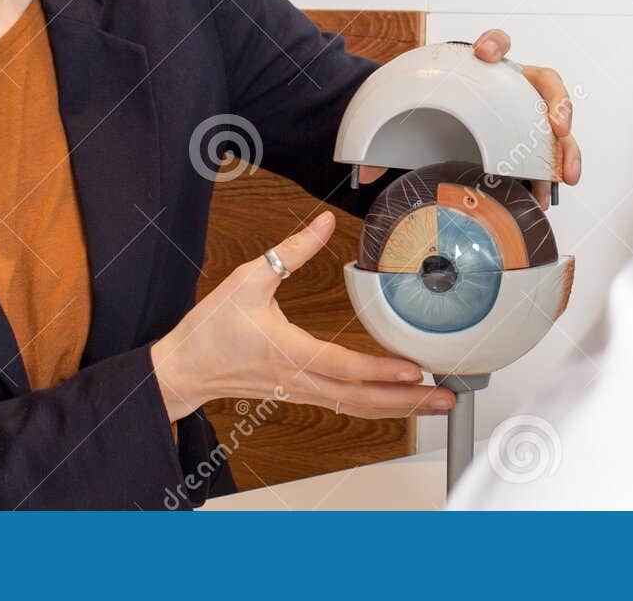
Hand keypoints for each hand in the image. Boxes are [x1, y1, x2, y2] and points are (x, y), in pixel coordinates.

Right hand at [150, 211, 457, 421]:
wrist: (185, 368)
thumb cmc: (211, 328)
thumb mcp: (249, 278)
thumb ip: (292, 250)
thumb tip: (324, 223)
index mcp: (289, 352)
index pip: (344, 367)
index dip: (381, 370)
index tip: (414, 369)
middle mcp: (300, 380)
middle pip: (362, 399)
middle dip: (408, 400)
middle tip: (447, 395)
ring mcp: (302, 393)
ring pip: (357, 408)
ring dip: (399, 406)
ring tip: (435, 400)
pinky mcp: (301, 395)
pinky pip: (345, 405)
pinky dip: (376, 405)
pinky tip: (399, 399)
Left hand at [358, 29, 581, 205]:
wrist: (439, 131)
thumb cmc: (433, 116)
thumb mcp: (415, 119)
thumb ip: (394, 135)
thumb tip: (365, 169)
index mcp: (487, 71)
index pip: (496, 45)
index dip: (494, 44)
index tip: (483, 54)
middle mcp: (514, 88)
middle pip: (546, 83)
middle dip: (556, 102)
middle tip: (556, 124)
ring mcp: (528, 115)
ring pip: (558, 122)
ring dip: (566, 147)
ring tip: (567, 173)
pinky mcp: (531, 144)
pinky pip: (550, 156)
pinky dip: (553, 174)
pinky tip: (548, 196)